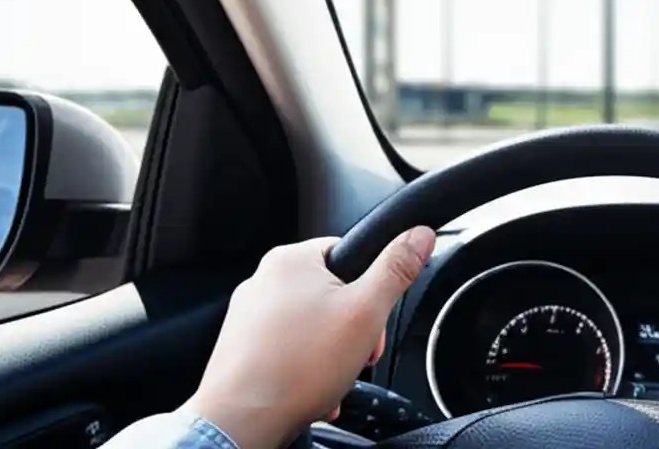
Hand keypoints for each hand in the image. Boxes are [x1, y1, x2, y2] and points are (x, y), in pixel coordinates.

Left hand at [184, 226, 435, 448]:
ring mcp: (248, 316)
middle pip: (331, 293)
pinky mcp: (242, 347)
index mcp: (291, 260)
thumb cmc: (296, 369)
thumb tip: (418, 236)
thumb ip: (396, 269)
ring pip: (310, 326)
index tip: (373, 317)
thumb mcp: (366, 312)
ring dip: (330, 353)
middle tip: (357, 353)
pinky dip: (305, 368)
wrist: (241, 421)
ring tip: (331, 376)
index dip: (371, 288)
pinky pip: (287, 349)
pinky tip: (311, 389)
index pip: (348, 254)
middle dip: (351, 329)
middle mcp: (263, 281)